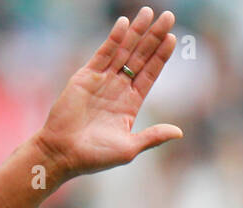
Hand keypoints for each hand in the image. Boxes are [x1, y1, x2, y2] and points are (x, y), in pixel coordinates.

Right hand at [33, 7, 182, 179]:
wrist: (63, 154)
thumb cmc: (95, 157)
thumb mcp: (129, 148)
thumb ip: (153, 137)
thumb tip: (179, 132)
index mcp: (130, 104)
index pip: (150, 74)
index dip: (161, 56)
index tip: (173, 38)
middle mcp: (118, 89)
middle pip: (140, 57)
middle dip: (154, 37)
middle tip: (169, 16)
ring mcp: (102, 80)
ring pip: (124, 51)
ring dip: (137, 32)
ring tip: (149, 13)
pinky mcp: (85, 77)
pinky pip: (103, 54)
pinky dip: (114, 39)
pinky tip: (124, 24)